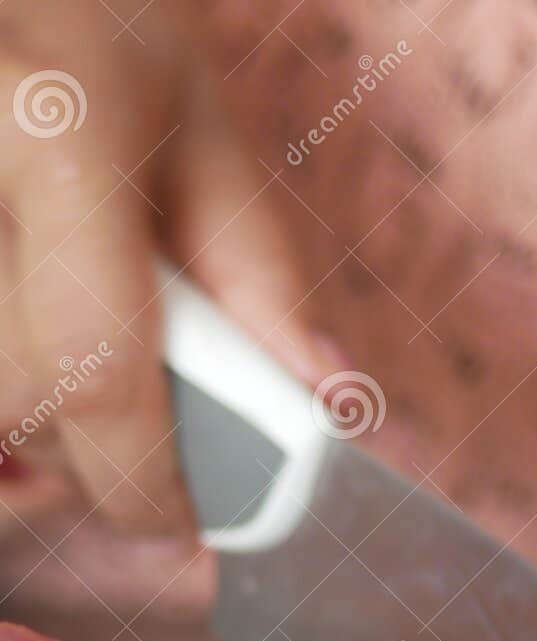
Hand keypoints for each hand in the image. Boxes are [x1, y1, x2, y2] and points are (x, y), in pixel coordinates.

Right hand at [0, 0, 334, 530]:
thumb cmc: (95, 29)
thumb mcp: (199, 129)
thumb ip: (258, 271)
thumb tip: (326, 401)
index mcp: (59, 129)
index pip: (98, 360)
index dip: (143, 474)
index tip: (182, 516)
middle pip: (13, 397)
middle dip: (81, 454)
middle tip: (131, 447)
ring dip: (24, 427)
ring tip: (69, 384)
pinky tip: (24, 350)